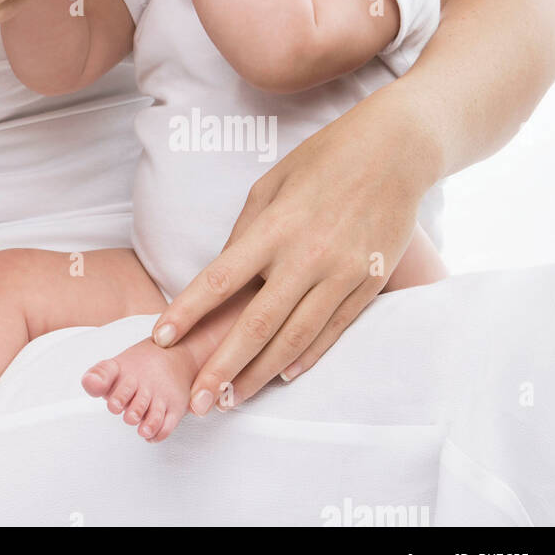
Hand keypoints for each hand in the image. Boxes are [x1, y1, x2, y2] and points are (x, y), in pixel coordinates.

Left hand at [149, 84, 440, 412]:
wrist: (394, 152)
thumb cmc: (322, 161)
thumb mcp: (270, 186)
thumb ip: (245, 233)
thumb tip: (224, 279)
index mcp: (273, 228)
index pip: (218, 280)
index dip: (187, 313)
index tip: (161, 338)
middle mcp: (305, 257)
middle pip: (255, 324)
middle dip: (221, 367)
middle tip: (197, 402)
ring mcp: (340, 275)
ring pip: (294, 338)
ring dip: (260, 374)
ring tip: (233, 399)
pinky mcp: (367, 285)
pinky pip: (331, 331)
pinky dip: (305, 357)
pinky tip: (282, 376)